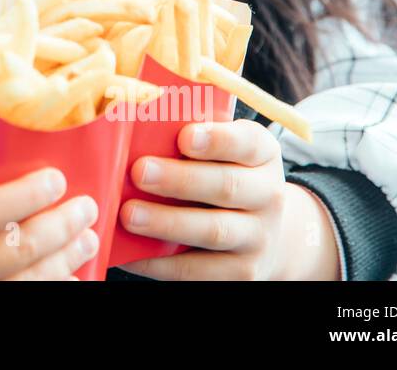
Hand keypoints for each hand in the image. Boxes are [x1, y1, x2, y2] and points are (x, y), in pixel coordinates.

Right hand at [0, 132, 99, 279]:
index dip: (23, 196)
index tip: (55, 178)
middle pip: (12, 253)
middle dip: (58, 228)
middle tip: (85, 205)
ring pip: (21, 286)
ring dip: (63, 262)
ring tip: (87, 237)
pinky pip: (15, 306)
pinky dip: (48, 292)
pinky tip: (68, 275)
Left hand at [114, 120, 339, 279]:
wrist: (261, 232)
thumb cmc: (220, 174)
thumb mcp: (220, 150)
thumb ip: (188, 135)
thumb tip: (129, 122)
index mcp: (262, 154)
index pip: (247, 142)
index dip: (218, 139)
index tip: (184, 137)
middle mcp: (268, 195)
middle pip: (227, 186)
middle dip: (180, 179)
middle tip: (138, 171)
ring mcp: (259, 238)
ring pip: (214, 230)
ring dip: (167, 222)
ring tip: (128, 214)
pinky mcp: (243, 273)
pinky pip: (199, 270)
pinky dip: (161, 263)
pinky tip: (130, 252)